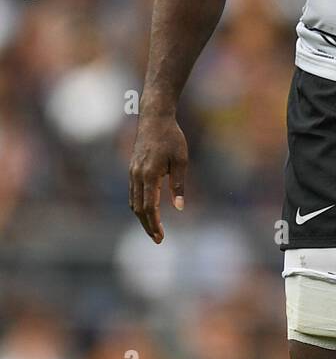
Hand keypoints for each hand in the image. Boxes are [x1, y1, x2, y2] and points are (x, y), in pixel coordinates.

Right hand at [128, 113, 187, 242]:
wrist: (154, 119)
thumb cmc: (172, 138)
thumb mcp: (181, 161)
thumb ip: (179, 185)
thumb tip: (179, 207)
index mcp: (149, 174)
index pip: (149, 207)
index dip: (155, 224)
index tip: (161, 237)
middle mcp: (137, 176)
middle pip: (139, 209)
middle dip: (148, 226)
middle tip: (158, 239)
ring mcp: (132, 173)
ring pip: (134, 202)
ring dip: (142, 218)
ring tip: (153, 230)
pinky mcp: (132, 170)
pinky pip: (133, 193)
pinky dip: (139, 206)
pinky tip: (147, 213)